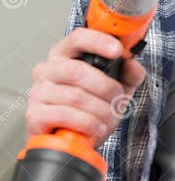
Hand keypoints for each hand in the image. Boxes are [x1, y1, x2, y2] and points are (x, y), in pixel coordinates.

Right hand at [27, 27, 146, 147]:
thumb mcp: (116, 90)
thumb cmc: (91, 111)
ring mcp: (38, 92)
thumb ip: (129, 75)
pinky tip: (95, 129)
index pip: (78, 38)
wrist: (74, 142)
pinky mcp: (34, 115)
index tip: (117, 51)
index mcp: (65, 56)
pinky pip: (66, 115)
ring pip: (76, 96)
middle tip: (116, 99)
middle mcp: (47, 70)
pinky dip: (87, 124)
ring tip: (107, 119)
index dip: (99, 41)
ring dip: (100, 111)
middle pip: (78, 71)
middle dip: (105, 88)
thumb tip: (133, 65)